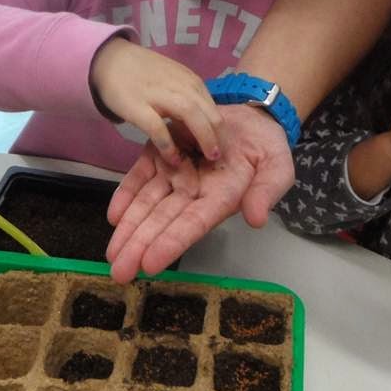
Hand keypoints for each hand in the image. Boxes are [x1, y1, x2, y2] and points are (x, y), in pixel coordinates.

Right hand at [89, 37, 222, 163]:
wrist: (110, 60)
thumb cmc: (144, 73)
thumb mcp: (174, 80)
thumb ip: (189, 97)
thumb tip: (205, 124)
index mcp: (190, 81)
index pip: (214, 108)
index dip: (222, 131)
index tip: (224, 147)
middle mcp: (180, 86)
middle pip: (210, 113)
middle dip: (219, 137)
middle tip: (220, 156)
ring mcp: (159, 95)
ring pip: (191, 116)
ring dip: (204, 138)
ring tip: (208, 158)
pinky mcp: (137, 106)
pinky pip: (158, 128)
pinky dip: (168, 144)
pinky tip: (173, 158)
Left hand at [105, 104, 292, 281]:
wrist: (251, 116)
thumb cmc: (267, 147)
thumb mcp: (278, 166)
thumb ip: (268, 191)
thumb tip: (257, 218)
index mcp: (221, 199)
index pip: (194, 224)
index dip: (172, 242)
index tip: (151, 263)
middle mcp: (194, 193)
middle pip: (163, 222)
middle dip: (140, 246)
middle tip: (120, 273)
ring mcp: (175, 174)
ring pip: (147, 204)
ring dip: (129, 229)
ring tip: (112, 255)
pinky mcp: (161, 156)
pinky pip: (140, 177)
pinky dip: (125, 195)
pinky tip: (114, 216)